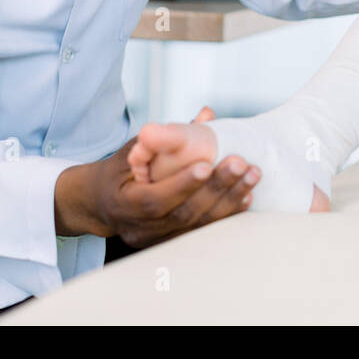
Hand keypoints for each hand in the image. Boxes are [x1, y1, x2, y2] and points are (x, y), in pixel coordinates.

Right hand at [54, 104, 257, 248]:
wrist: (105, 204)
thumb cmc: (121, 170)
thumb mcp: (134, 149)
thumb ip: (167, 135)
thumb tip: (207, 114)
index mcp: (122, 204)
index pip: (153, 199)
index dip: (181, 184)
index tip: (206, 163)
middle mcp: (139, 229)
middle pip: (182, 214)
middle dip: (215, 188)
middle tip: (240, 163)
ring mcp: (158, 241)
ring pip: (198, 225)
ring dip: (229, 199)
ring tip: (252, 174)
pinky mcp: (174, 243)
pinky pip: (205, 231)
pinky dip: (227, 212)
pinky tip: (246, 194)